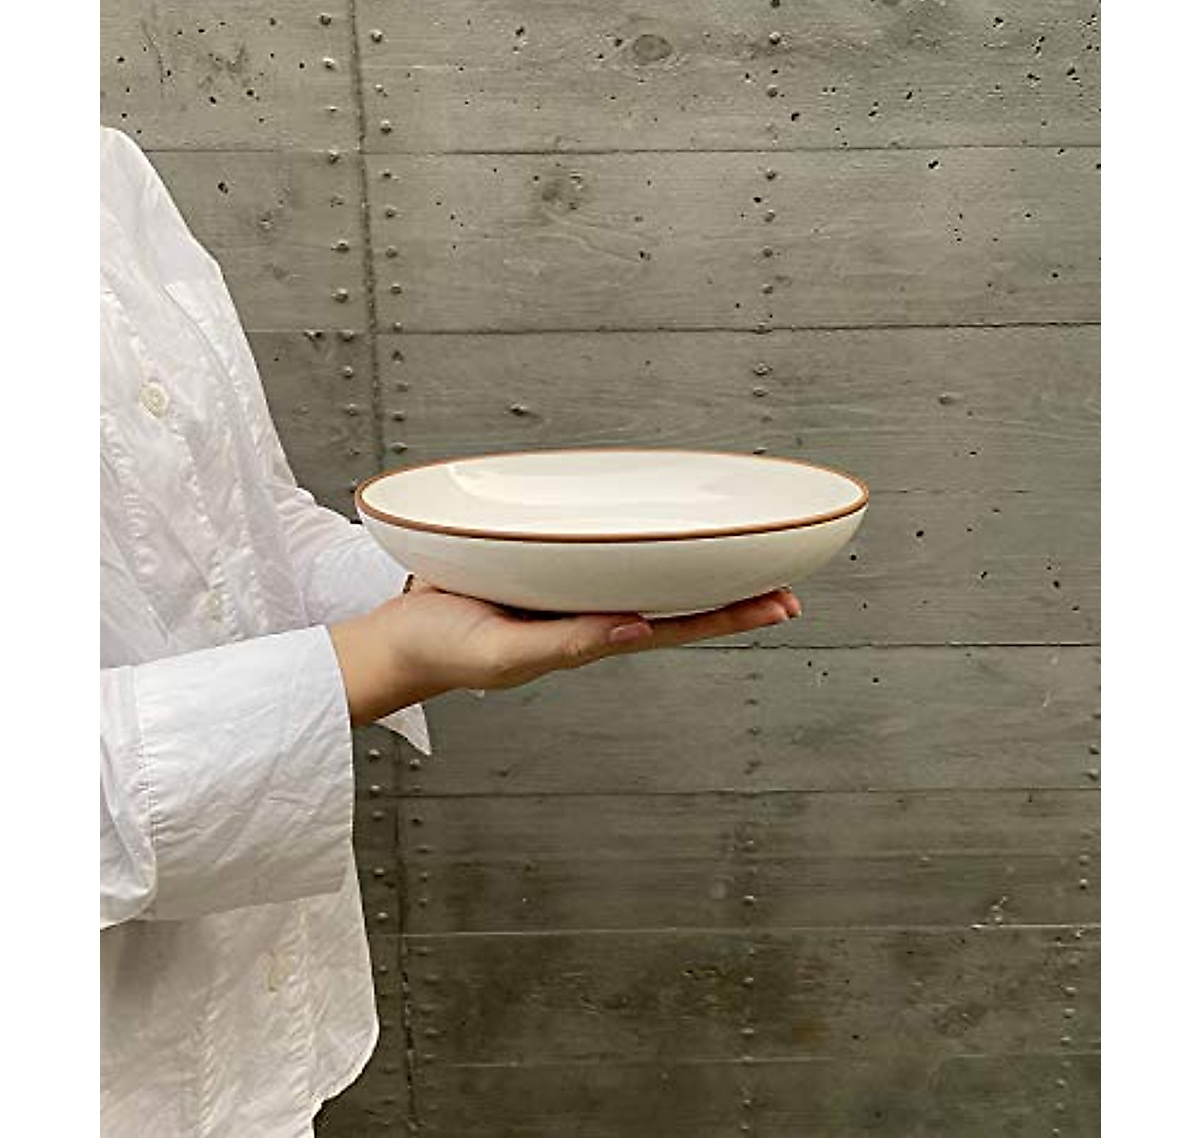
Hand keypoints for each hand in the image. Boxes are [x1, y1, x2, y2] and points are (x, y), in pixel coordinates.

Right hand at [329, 577, 801, 725]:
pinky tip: (645, 526)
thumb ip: (570, 643)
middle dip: (729, 589)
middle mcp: (590, 612)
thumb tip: (637, 628)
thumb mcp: (509, 655)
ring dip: (688, 561)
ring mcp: (567, 589)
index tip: (784, 603)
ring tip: (734, 545)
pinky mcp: (540, 563)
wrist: (397, 639)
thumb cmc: (447, 653)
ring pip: (642, 571)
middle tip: (784, 572)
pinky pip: (597, 547)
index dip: (732, 616)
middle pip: (673, 597)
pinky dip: (631, 538)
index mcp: (591, 637)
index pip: (677, 626)